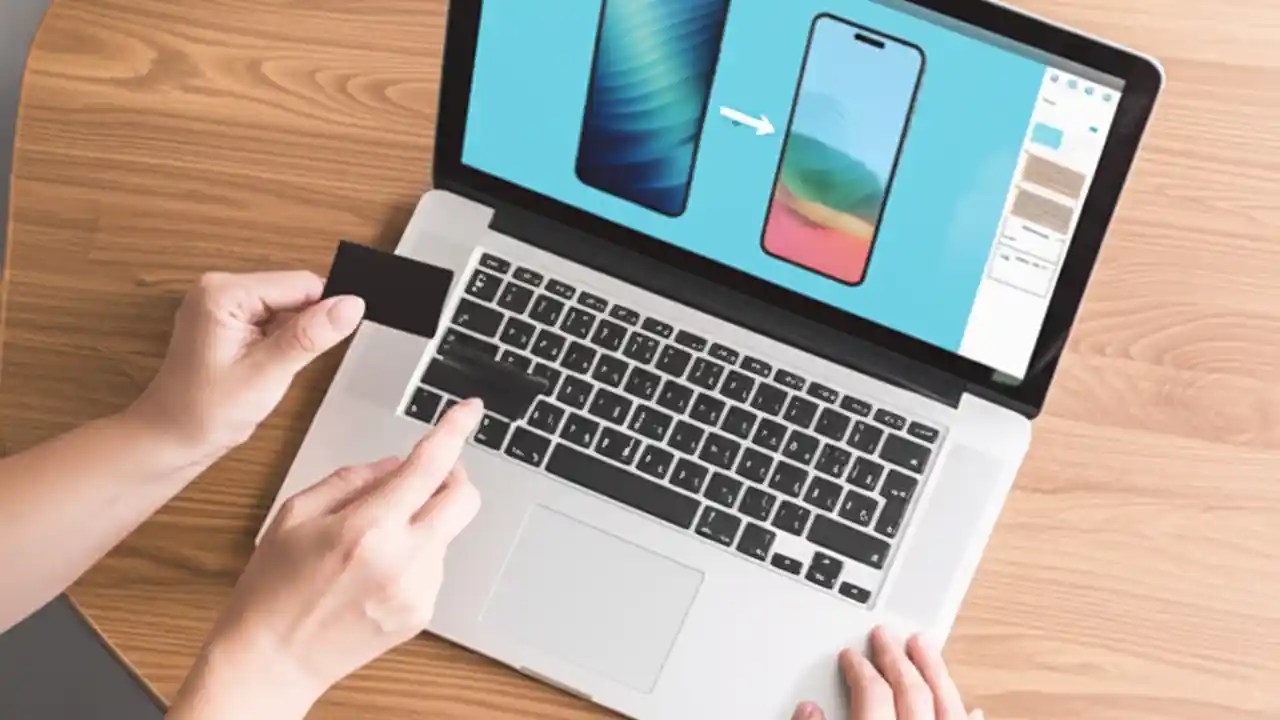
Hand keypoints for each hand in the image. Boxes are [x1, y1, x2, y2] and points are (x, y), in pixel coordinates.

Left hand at [129, 271, 364, 455]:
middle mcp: (220, 287)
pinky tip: (263, 365)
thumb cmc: (204, 412)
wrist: (170, 439)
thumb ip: (310, 336)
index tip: (321, 347)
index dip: (322, 313)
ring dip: (291, 337)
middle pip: (294, 291)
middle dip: (304, 327)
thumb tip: (352, 305)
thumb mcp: (267, 373)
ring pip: (287, 306)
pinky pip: (272, 318)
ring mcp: (221, 301)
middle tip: (285, 365)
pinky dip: (280, 342)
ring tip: (269, 368)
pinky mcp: (227, 317)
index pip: (301, 283)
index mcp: (224, 292)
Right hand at [169, 400, 484, 718]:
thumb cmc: (273, 589)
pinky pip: (435, 565)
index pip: (430, 466)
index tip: (469, 410)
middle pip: (465, 498)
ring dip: (424, 522)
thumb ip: (352, 480)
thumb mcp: (296, 515)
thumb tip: (396, 464)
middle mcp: (402, 560)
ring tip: (370, 544)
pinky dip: (415, 554)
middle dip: (452, 477)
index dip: (455, 430)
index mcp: (367, 529)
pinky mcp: (421, 613)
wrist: (272, 661)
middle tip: (423, 476)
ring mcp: (417, 591)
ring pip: (447, 532)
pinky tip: (374, 571)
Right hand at [793, 627, 982, 719]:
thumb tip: (807, 710)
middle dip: (896, 659)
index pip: (872, 693)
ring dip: (935, 673)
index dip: (859, 670)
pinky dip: (967, 716)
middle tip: (884, 636)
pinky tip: (969, 707)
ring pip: (947, 705)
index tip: (850, 656)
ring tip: (924, 647)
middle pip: (911, 691)